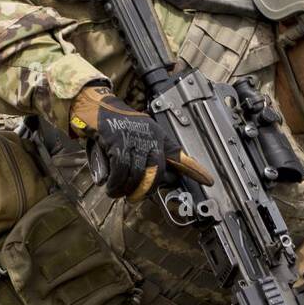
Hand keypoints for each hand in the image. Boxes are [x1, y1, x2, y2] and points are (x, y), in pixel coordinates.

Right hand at [70, 86, 212, 199]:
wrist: (94, 107)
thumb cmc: (116, 128)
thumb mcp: (138, 139)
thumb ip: (146, 159)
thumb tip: (151, 185)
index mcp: (158, 136)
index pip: (179, 154)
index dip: (194, 168)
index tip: (209, 180)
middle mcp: (150, 135)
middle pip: (157, 172)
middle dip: (146, 190)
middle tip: (135, 197)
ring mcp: (134, 137)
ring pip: (138, 174)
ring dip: (127, 189)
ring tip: (119, 193)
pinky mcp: (117, 140)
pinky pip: (120, 170)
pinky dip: (115, 183)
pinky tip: (110, 187)